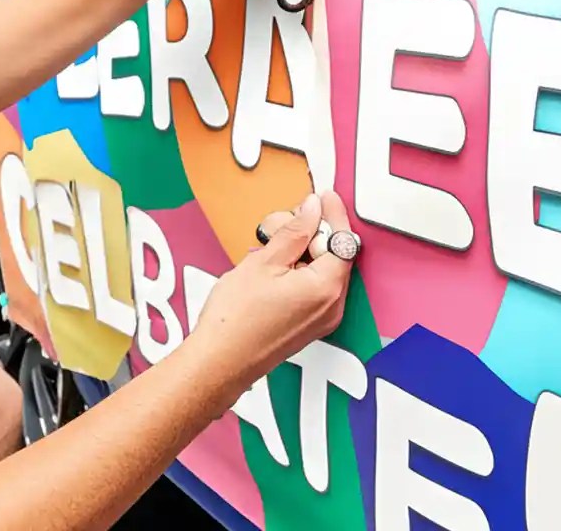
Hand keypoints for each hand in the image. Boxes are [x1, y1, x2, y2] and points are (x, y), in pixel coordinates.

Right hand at [191, 191, 353, 390]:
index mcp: (326, 288)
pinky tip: (267, 269)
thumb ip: (294, 231)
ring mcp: (321, 319)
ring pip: (318, 269)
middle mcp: (331, 306)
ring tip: (264, 250)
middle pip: (331, 253)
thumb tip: (311, 209)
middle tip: (277, 225)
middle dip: (307, 233)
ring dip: (296, 252)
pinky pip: (310, 287)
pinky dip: (294, 271)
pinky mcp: (307, 325)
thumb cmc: (235, 322)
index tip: (322, 197)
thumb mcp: (263, 262)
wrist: (218, 363)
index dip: (331, 215)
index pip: (342, 240)